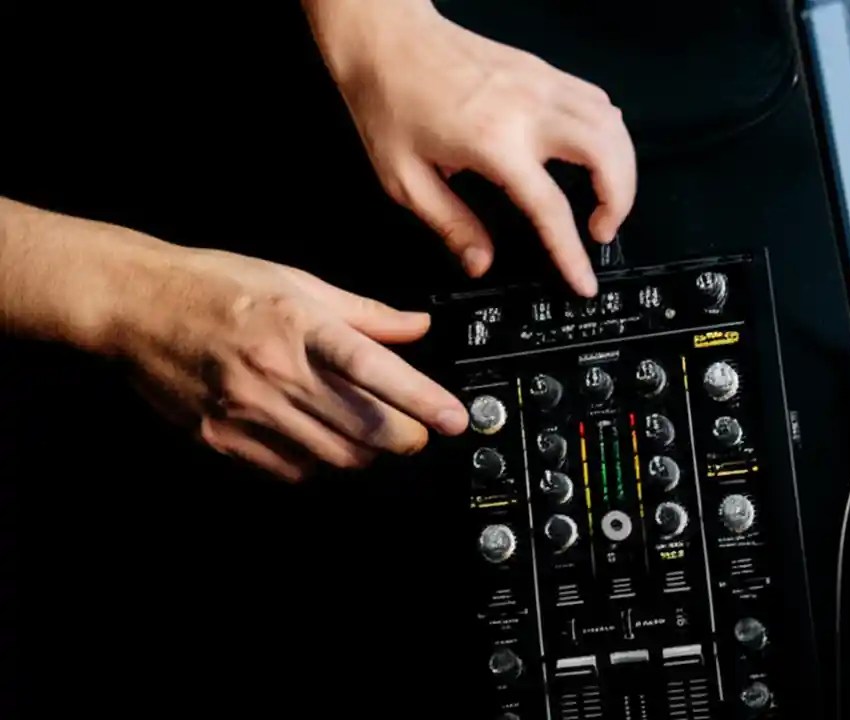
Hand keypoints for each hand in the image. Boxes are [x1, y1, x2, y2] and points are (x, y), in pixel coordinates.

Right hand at [114, 244, 468, 481]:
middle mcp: (275, 374)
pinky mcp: (223, 440)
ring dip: (366, 454)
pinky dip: (319, 464)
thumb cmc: (214, 286)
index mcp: (298, 326)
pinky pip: (292, 471)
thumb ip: (363, 313)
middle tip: (419, 430)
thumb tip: (417, 327)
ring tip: (372, 434)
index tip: (454, 417)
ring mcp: (247, 412)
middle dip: (405, 437)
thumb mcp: (295, 282)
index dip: (420, 398)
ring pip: (334, 459)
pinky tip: (320, 441)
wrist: (133, 306)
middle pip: (362, 429)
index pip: (373, 370)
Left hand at [304, 0, 636, 296]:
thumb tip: (479, 262)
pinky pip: (597, 99)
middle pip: (607, 156)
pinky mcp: (542, 70)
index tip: (583, 280)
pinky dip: (609, 131)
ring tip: (604, 197)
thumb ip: (450, 224)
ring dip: (621, 167)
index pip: (551, 208)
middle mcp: (527, 110)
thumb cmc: (389, 99)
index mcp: (493, 143)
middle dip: (620, 202)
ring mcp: (540, 84)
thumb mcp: (404, 179)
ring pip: (613, 125)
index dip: (572, 253)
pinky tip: (595, 152)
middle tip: (600, 229)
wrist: (385, 39)